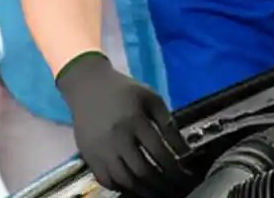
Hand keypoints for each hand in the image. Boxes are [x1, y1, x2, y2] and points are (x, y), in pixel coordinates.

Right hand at [56, 52, 195, 196]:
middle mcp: (117, 138)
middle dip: (163, 184)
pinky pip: (106, 180)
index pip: (159, 152)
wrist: (87, 85)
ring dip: (144, 190)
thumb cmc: (123, 90)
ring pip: (125, 180)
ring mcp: (100, 149)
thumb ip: (168, 123)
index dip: (175, 169)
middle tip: (175, 190)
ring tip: (157, 193)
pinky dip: (121, 187)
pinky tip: (133, 186)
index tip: (186, 177)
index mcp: (135, 120)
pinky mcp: (88, 155)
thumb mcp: (150, 98)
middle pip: (143, 171)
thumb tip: (184, 151)